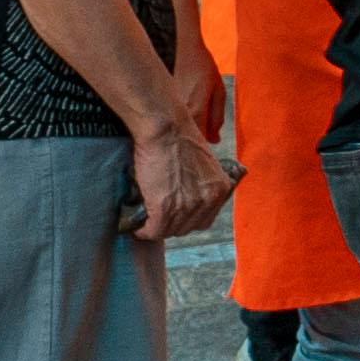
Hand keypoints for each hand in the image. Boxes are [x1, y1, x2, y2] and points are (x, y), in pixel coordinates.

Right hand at [133, 101, 232, 240]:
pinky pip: (154, 231)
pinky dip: (145, 231)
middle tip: (159, 220)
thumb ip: (202, 184)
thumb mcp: (205, 164)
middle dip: (173, 225)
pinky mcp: (165, 208)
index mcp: (220, 189)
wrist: (165, 129)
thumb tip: (187, 198)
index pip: (206, 220)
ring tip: (147, 223)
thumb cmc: (180, 138)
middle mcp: (208, 200)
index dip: (188, 221)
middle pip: (188, 228)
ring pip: (170, 231)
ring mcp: (187, 206)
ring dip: (157, 229)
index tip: (176, 218)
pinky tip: (138, 228)